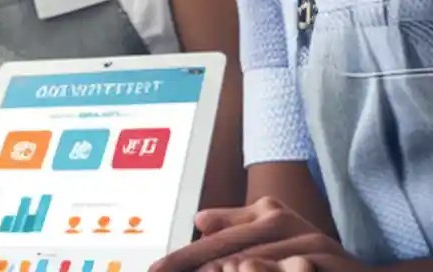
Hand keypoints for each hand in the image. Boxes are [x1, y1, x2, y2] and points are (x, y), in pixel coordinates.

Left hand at [151, 197, 361, 271]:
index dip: (184, 259)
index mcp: (270, 215)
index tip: (156, 271)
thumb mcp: (276, 230)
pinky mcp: (327, 267)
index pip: (217, 241)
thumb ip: (238, 223)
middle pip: (231, 257)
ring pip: (253, 267)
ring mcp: (310, 250)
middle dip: (201, 269)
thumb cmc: (311, 253)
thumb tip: (199, 220)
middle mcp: (289, 227)